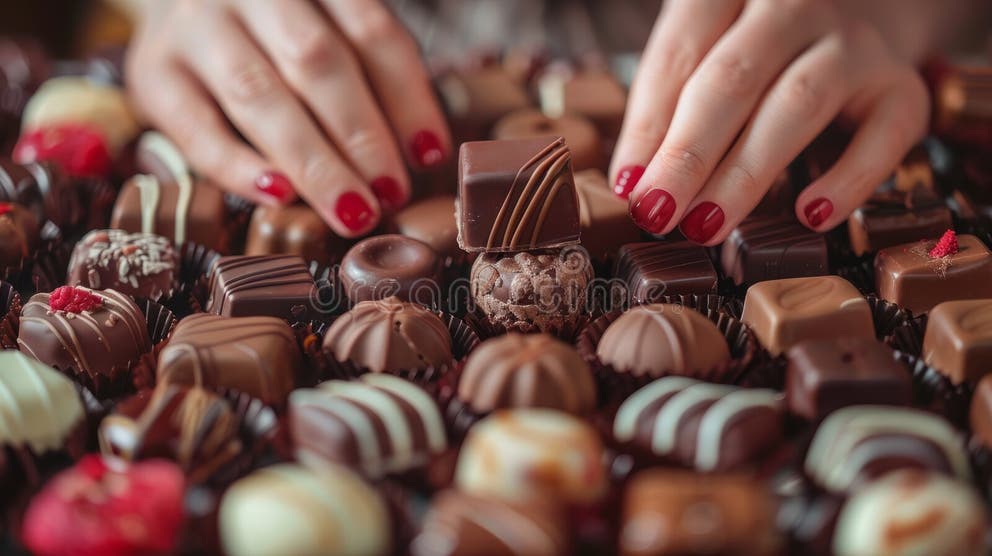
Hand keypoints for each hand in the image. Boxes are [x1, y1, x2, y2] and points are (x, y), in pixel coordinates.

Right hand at [125, 0, 450, 236]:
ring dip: (313, 161)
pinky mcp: (150, 72)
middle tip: (391, 193)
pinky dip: (238, 166)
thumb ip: (367, 70)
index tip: (431, 156)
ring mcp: (193, 26)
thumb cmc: (275, 31)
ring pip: (259, 94)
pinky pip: (196, 127)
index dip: (407, 97)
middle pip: (315, 62)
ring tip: (351, 209)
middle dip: (361, 135)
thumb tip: (420, 154)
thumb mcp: (326, 28)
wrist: (179, 2)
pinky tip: (280, 195)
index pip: (370, 32)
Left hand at [610, 0, 929, 244]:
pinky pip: (884, 133)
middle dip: (688, 155)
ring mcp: (853, 39)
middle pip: (732, 79)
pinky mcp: (902, 84)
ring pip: (797, 104)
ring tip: (706, 225)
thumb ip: (669, 105)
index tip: (628, 188)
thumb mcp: (706, 51)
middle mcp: (795, 2)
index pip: (680, 54)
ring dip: (746, 173)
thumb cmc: (757, 45)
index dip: (648, 126)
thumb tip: (633, 185)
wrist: (866, 6)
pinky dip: (850, 177)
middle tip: (657, 213)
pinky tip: (810, 215)